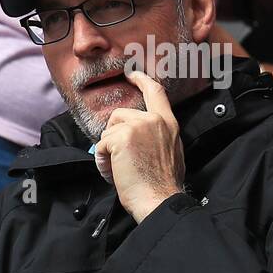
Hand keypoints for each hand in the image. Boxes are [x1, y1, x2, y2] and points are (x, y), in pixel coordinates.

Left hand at [95, 71, 185, 222]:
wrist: (159, 198)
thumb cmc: (162, 183)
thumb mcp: (170, 151)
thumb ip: (158, 135)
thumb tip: (141, 135)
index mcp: (168, 123)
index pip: (156, 92)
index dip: (142, 80)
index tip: (131, 74)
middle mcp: (154, 120)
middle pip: (120, 115)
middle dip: (113, 136)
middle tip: (120, 160)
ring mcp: (138, 126)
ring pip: (108, 131)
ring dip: (108, 150)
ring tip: (119, 168)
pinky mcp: (122, 137)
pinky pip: (101, 144)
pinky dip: (102, 160)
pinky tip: (113, 171)